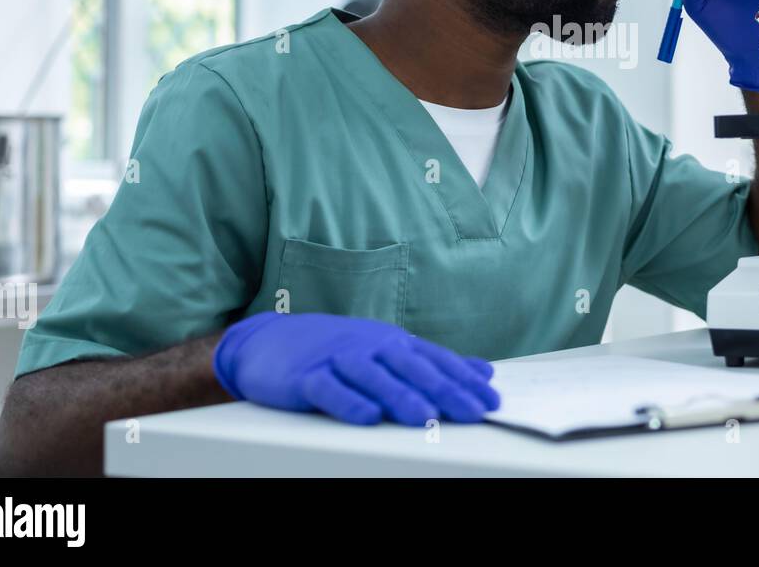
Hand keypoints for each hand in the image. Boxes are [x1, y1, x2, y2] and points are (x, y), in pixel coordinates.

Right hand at [213, 311, 500, 425]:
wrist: (269, 341)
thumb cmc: (335, 350)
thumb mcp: (387, 351)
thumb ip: (433, 363)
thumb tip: (483, 371)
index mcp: (392, 343)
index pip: (434, 361)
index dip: (463, 381)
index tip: (490, 401)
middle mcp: (370, 347)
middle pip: (411, 368)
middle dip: (444, 390)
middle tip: (470, 411)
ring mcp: (338, 359)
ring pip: (374, 377)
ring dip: (400, 396)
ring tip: (425, 417)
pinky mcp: (306, 376)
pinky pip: (329, 389)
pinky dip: (348, 402)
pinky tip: (367, 416)